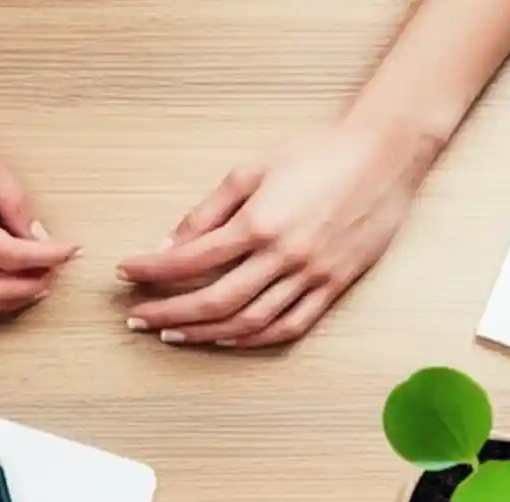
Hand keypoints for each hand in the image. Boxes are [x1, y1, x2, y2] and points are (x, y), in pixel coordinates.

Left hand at [117, 120, 438, 346]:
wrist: (384, 157)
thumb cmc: (317, 153)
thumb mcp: (253, 168)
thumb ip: (209, 209)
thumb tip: (170, 244)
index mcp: (258, 223)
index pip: (190, 259)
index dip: (152, 269)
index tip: (126, 273)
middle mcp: (283, 257)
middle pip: (213, 301)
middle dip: (167, 312)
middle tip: (137, 318)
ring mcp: (310, 277)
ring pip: (248, 322)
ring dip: (204, 334)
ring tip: (172, 334)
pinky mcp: (333, 288)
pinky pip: (287, 327)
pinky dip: (251, 339)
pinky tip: (225, 339)